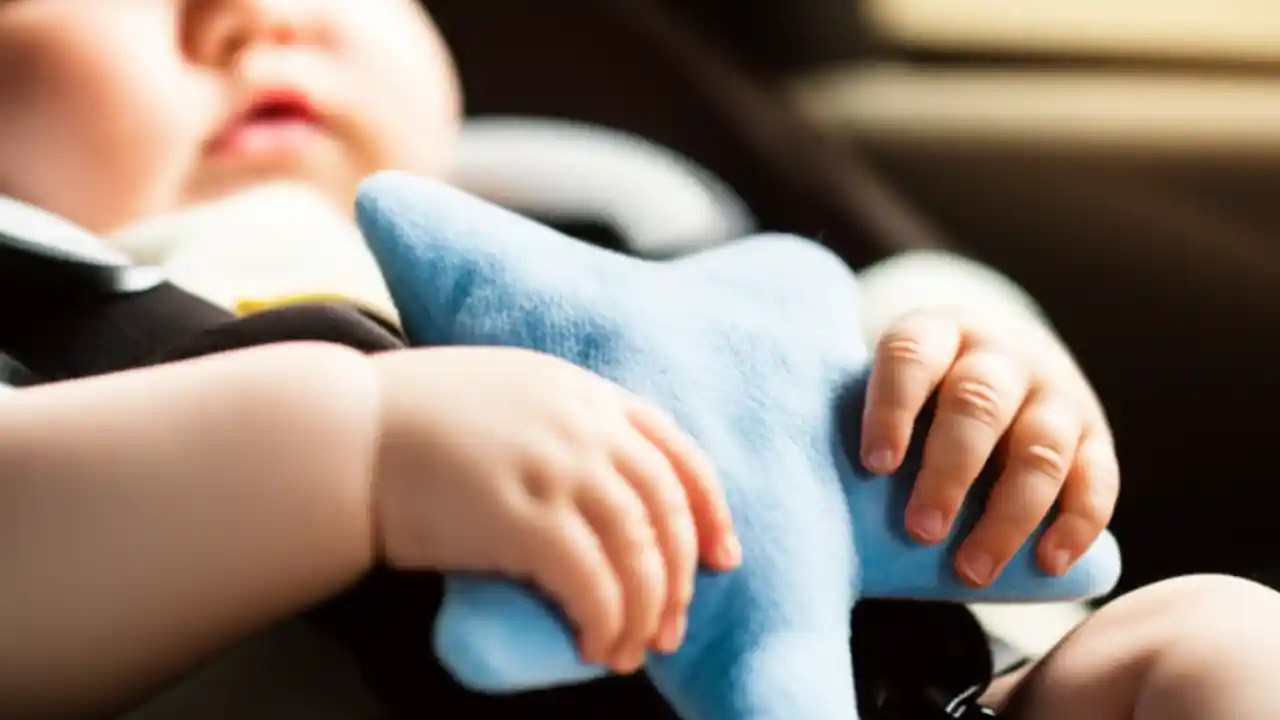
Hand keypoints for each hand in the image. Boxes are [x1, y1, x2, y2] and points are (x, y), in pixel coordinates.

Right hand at [370, 347, 739, 673]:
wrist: (344, 431)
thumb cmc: (416, 419)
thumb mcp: (511, 392)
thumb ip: (565, 424)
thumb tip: (605, 490)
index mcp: (586, 393)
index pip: (679, 453)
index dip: (711, 512)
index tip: (722, 558)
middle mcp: (585, 425)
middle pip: (668, 511)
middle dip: (681, 578)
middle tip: (672, 627)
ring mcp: (558, 467)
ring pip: (641, 552)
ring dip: (646, 612)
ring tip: (630, 651)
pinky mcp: (523, 516)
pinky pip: (594, 582)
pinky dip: (606, 620)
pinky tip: (595, 644)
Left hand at [859, 308, 1119, 586]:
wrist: (1005, 356)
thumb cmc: (925, 390)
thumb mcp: (897, 381)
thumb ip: (870, 419)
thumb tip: (819, 496)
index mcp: (939, 332)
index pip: (911, 358)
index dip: (893, 409)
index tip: (874, 465)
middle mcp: (1002, 353)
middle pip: (979, 405)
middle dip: (949, 472)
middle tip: (921, 530)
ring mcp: (1056, 391)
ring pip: (1040, 449)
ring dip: (1006, 515)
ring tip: (971, 570)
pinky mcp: (1095, 434)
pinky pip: (1097, 479)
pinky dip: (1076, 523)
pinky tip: (1047, 562)